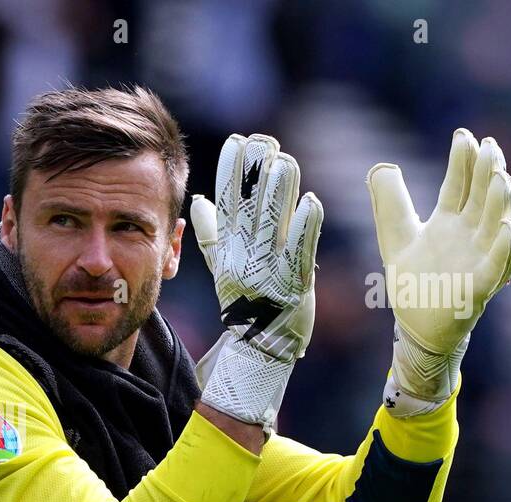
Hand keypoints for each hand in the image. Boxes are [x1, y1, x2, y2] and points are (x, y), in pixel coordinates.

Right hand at [190, 133, 323, 436]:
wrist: (257, 351)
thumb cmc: (244, 308)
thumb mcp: (221, 268)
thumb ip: (211, 233)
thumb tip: (198, 201)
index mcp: (229, 251)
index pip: (228, 204)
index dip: (232, 172)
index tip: (238, 141)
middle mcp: (245, 257)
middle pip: (250, 208)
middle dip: (256, 173)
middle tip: (264, 141)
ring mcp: (269, 271)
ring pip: (273, 225)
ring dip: (280, 193)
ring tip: (285, 162)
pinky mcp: (295, 285)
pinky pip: (300, 252)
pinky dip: (306, 228)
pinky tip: (312, 202)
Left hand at [367, 129, 510, 415]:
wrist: (416, 328)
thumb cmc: (413, 282)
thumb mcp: (395, 237)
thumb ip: (389, 204)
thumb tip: (381, 167)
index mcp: (449, 222)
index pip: (458, 185)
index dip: (462, 161)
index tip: (463, 135)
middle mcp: (468, 235)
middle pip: (482, 197)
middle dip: (488, 172)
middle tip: (489, 146)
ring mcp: (477, 258)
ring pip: (496, 224)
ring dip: (500, 202)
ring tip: (500, 178)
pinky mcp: (480, 285)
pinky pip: (497, 264)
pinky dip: (503, 247)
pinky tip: (505, 229)